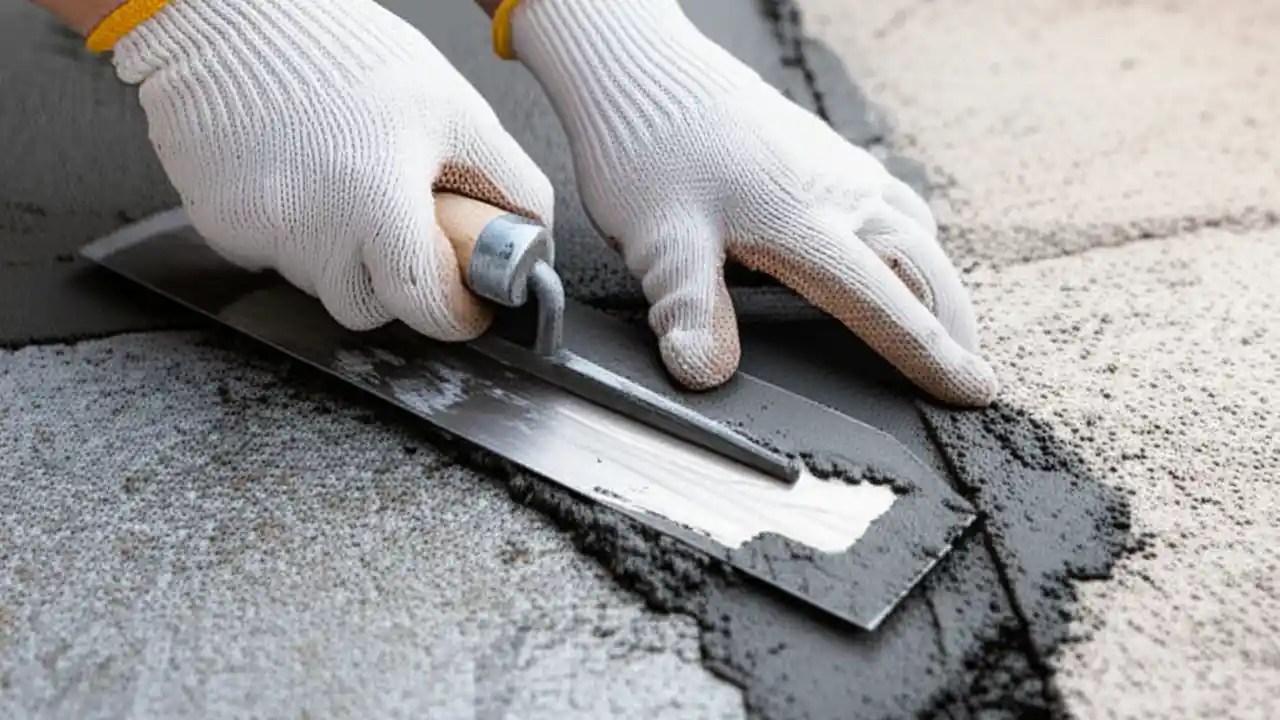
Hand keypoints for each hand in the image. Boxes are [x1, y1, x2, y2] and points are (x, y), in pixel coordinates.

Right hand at [113, 0, 552, 340]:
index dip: (452, 312)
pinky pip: (274, 255)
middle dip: (393, 284)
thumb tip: (534, 235)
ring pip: (319, 281)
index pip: (423, 304)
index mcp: (376, 203)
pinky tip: (302, 176)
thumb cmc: (349, 55)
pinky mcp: (220, 225)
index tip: (464, 302)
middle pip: (366, 307)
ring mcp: (260, 232)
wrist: (234, 20)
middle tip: (403, 232)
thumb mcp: (453, 108)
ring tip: (346, 182)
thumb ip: (503, 178)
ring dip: (343, 252)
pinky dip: (297, 231)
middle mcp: (312, 230)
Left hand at [512, 0, 995, 405]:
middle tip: (972, 374)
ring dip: (940, 283)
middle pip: (923, 267)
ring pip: (917, 233)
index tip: (973, 392)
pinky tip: (897, 256)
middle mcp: (840, 194)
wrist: (648, 71)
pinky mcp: (828, 154)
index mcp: (805, 224)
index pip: (885, 304)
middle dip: (954, 326)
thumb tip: (706, 373)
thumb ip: (689, 308)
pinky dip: (915, 244)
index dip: (930, 356)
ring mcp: (839, 169)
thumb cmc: (650, 151)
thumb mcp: (658, 240)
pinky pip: (895, 204)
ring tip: (946, 326)